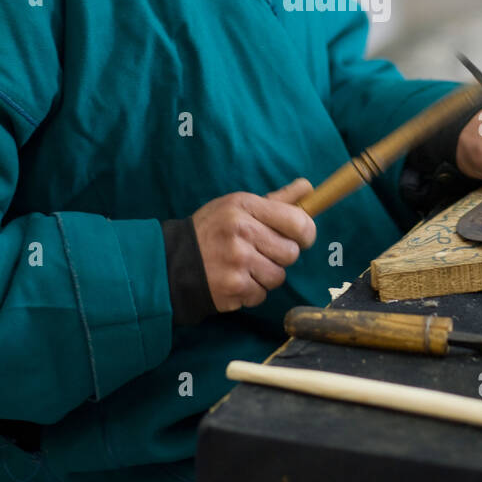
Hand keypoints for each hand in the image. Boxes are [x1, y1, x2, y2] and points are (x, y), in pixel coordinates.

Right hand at [191, 177, 316, 311]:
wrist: (173, 262)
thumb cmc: (212, 230)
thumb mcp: (238, 205)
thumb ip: (276, 200)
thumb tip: (308, 187)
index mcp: (245, 206)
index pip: (298, 222)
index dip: (306, 233)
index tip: (300, 237)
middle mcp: (242, 231)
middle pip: (291, 253)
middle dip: (280, 256)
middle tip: (260, 251)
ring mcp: (238, 261)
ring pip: (278, 276)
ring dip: (266, 275)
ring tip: (245, 266)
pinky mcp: (234, 287)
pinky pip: (262, 294)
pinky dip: (252, 291)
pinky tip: (235, 279)